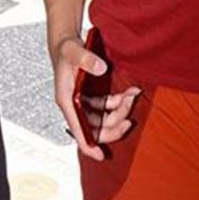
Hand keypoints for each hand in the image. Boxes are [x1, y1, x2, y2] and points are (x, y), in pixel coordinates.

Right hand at [52, 34, 140, 161]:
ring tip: (132, 96)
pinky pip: (106, 107)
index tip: (100, 156)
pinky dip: (118, 102)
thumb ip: (87, 60)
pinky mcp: (89, 97)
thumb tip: (102, 69)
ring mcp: (83, 103)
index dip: (88, 144)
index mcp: (66, 100)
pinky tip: (128, 92)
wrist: (66, 43)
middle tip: (130, 118)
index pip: (77, 129)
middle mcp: (74, 106)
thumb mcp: (74, 51)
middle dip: (114, 124)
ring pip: (103, 118)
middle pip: (94, 128)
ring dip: (119, 111)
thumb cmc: (66, 50)